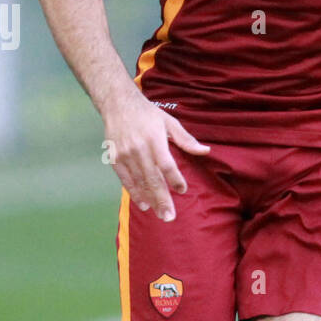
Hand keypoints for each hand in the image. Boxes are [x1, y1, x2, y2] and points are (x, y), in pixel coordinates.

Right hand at [101, 90, 209, 220]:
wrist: (118, 104)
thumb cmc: (148, 114)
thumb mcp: (169, 122)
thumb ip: (186, 139)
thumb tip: (205, 151)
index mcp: (154, 139)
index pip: (166, 164)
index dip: (174, 179)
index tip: (182, 190)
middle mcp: (139, 149)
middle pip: (152, 178)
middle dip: (162, 199)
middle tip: (170, 216)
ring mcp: (125, 155)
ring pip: (139, 182)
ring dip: (149, 200)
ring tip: (160, 214)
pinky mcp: (115, 159)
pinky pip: (125, 180)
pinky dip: (134, 193)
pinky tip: (143, 204)